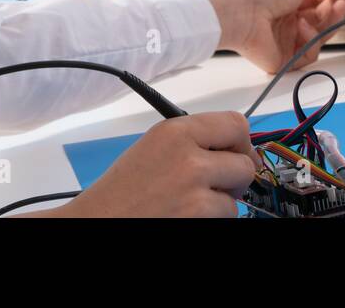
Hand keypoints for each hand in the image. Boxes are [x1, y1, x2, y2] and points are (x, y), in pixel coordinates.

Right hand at [23, 112, 258, 216]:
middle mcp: (189, 155)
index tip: (239, 154)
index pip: (235, 123)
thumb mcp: (154, 147)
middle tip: (217, 186)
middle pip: (245, 162)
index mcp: (175, 130)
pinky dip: (211, 220)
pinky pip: (225, 217)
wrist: (99, 220)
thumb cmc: (121, 190)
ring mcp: (195, 188)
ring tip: (191, 204)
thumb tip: (233, 149)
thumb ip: (192, 142)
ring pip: (237, 196)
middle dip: (235, 178)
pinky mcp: (198, 215)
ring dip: (221, 203)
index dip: (242, 143)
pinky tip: (185, 216)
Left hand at [198, 0, 344, 73]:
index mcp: (290, 3)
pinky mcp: (285, 59)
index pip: (319, 2)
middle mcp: (289, 22)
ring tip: (334, 8)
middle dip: (335, 9)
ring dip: (329, 23)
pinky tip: (303, 27)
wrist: (243, 15)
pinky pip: (309, 54)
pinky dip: (310, 39)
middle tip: (343, 0)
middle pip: (322, 20)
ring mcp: (288, 41)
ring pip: (320, 38)